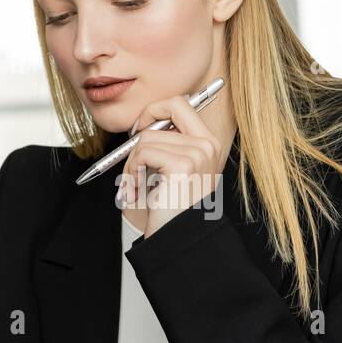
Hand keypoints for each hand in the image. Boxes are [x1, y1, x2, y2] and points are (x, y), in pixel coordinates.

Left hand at [119, 94, 225, 237]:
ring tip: (135, 183)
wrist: (178, 239)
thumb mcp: (175, 170)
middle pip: (168, 108)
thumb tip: (145, 123)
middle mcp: (208, 145)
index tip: (142, 130)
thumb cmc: (171, 208)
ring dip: (132, 161)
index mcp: (209, 143)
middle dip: (144, 122)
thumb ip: (168, 143)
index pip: (181, 104)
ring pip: (148, 137)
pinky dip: (132, 171)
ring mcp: (198, 153)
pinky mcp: (182, 164)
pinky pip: (143, 152)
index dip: (156, 111)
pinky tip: (136, 189)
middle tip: (133, 146)